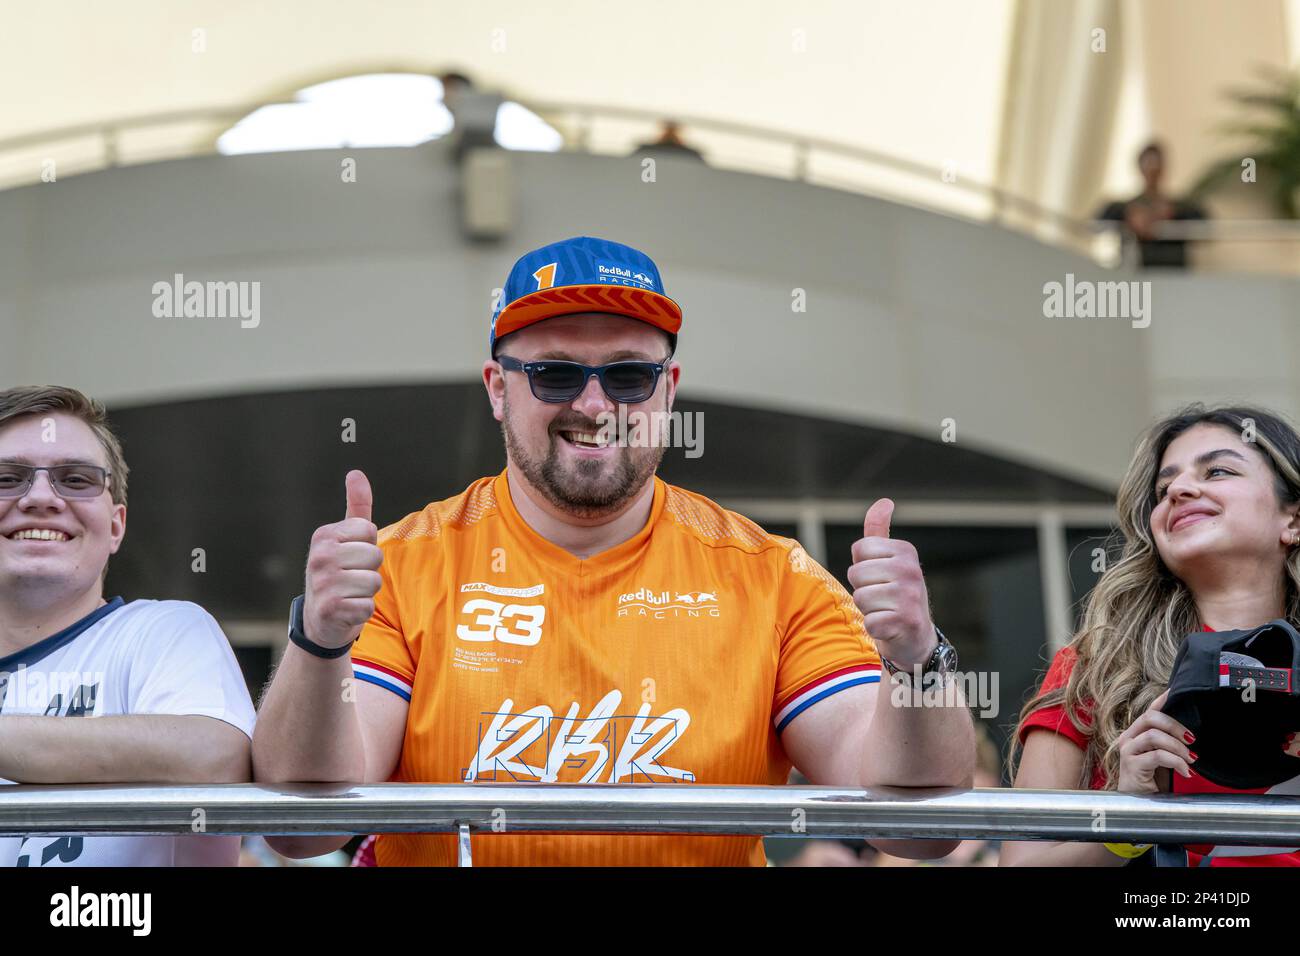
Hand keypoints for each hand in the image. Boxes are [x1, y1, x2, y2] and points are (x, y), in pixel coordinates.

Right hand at [303, 470, 383, 649]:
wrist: (319, 620)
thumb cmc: (338, 573)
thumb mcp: (345, 538)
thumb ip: (356, 507)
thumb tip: (356, 473)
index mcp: (323, 536)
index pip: (369, 530)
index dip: (367, 546)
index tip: (351, 557)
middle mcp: (319, 557)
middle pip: (374, 555)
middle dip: (369, 570)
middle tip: (350, 578)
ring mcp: (323, 583)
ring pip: (374, 582)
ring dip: (367, 592)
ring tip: (349, 594)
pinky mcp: (331, 609)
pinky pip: (368, 606)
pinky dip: (362, 611)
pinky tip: (346, 610)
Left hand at [847, 499, 935, 668]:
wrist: (915, 637)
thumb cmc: (895, 594)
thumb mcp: (889, 560)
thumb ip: (879, 532)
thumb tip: (884, 501)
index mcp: (906, 550)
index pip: (859, 550)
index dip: (862, 568)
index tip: (879, 578)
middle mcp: (911, 570)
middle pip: (856, 574)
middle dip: (863, 589)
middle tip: (882, 598)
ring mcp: (910, 596)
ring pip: (860, 598)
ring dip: (868, 610)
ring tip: (886, 611)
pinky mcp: (905, 622)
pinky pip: (869, 622)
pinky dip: (875, 628)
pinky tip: (890, 627)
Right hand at [1115, 690, 1194, 792]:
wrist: (1138, 807)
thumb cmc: (1152, 782)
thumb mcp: (1163, 759)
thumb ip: (1170, 745)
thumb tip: (1192, 734)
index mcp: (1136, 734)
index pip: (1150, 711)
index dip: (1162, 700)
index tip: (1176, 690)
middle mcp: (1128, 738)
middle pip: (1150, 718)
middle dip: (1175, 726)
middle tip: (1192, 739)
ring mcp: (1127, 751)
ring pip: (1154, 736)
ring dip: (1178, 747)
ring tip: (1191, 760)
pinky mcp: (1131, 765)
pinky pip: (1157, 756)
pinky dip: (1176, 762)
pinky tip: (1186, 772)